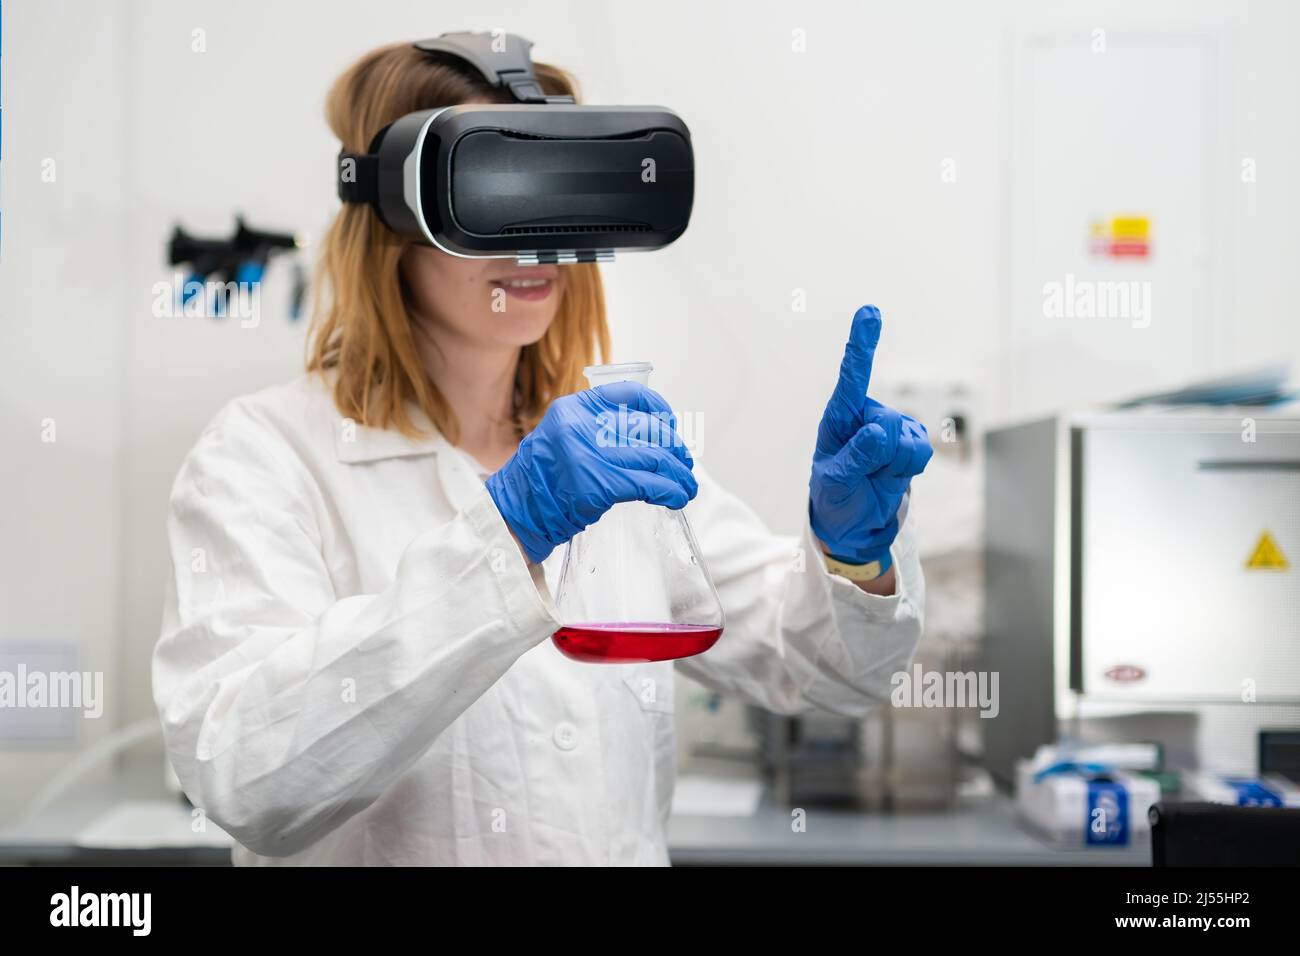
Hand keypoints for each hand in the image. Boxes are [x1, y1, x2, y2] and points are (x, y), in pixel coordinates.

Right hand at [486, 382, 696, 563]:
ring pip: (654, 458)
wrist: (513, 513)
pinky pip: (647, 484)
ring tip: (686, 487)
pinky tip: (676, 498)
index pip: (630, 395)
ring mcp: (588, 454)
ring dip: (678, 475)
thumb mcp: (563, 438)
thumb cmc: (541, 482)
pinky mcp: (596, 485)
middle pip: (648, 429)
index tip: (671, 426)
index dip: (659, 409)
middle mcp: (581, 425)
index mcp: (574, 408)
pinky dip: (669, 491)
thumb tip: (648, 436)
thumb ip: (597, 429)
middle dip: (674, 449)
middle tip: (683, 465)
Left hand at [809, 305, 931, 569]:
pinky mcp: (910, 442)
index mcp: (837, 419)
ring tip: (876, 474)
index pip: (851, 378)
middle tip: (864, 473)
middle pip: (888, 424)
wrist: (854, 524)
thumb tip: (879, 431)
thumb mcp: (835, 482)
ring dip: (896, 464)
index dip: (861, 345)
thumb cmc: (835, 498)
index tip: (869, 312)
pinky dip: (910, 467)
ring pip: (909, 437)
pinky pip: (922, 449)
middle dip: (882, 455)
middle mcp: (865, 416)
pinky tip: (892, 474)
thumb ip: (856, 456)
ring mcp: (891, 427)